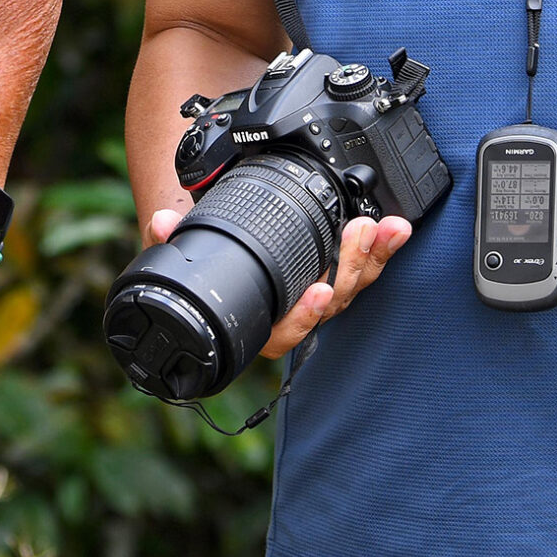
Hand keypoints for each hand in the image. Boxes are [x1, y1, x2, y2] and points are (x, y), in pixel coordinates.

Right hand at [145, 207, 411, 359]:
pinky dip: (382, 248)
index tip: (318, 289)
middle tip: (358, 232)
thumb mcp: (182, 253)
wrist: (225, 247)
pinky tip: (396, 228)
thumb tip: (160, 224)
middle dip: (349, 267)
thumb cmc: (207, 263)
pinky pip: (365, 267)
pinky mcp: (340, 273)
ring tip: (384, 225)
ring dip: (372, 255)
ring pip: (354, 285)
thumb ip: (168, 242)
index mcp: (260, 325)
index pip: (285, 332)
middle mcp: (294, 316)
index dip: (303, 316)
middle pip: (331, 304)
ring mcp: (322, 294)